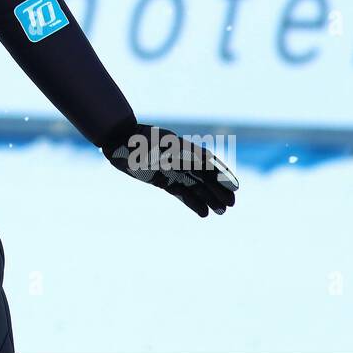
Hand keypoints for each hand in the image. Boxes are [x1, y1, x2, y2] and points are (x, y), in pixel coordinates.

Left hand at [100, 123, 237, 217]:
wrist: (118, 140)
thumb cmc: (136, 140)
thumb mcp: (156, 146)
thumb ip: (177, 154)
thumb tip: (203, 161)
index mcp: (183, 148)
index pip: (208, 163)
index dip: (222, 175)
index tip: (235, 187)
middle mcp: (180, 159)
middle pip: (205, 177)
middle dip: (219, 190)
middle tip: (232, 205)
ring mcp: (172, 170)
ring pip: (196, 187)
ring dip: (209, 198)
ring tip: (222, 212)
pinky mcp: (163, 181)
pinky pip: (182, 193)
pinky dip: (193, 203)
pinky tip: (205, 213)